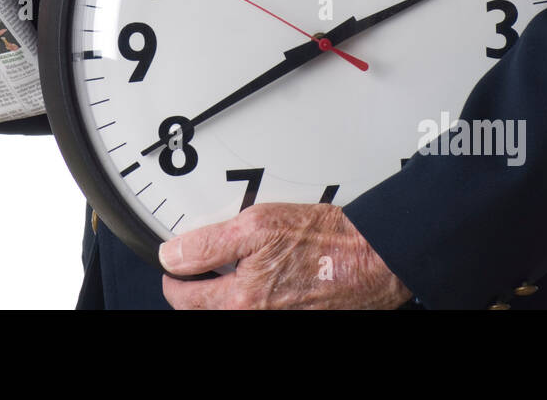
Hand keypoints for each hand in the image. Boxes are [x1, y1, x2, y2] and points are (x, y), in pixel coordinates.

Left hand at [159, 203, 412, 309]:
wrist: (373, 257)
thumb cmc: (326, 240)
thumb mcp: (258, 224)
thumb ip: (208, 243)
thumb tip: (173, 255)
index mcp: (242, 299)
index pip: (184, 298)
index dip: (175, 276)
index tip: (174, 266)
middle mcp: (256, 318)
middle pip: (206, 311)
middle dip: (196, 290)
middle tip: (199, 267)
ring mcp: (276, 321)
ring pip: (232, 312)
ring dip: (224, 295)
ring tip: (231, 270)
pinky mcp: (294, 318)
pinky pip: (259, 311)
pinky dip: (251, 298)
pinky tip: (261, 278)